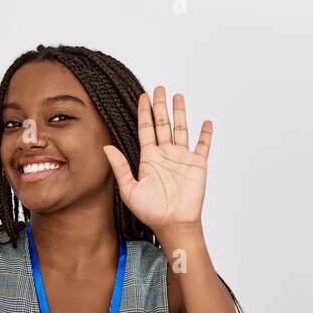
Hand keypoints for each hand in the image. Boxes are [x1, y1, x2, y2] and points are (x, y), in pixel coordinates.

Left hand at [103, 86, 211, 231]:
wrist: (174, 224)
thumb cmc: (152, 212)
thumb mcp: (129, 189)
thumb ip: (120, 168)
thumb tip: (106, 147)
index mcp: (149, 158)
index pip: (146, 129)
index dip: (144, 112)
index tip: (143, 96)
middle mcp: (165, 154)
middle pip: (163, 123)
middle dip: (161, 105)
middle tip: (159, 88)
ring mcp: (182, 158)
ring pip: (181, 129)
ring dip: (180, 113)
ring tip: (178, 96)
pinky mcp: (197, 164)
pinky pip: (203, 145)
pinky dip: (205, 134)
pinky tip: (206, 122)